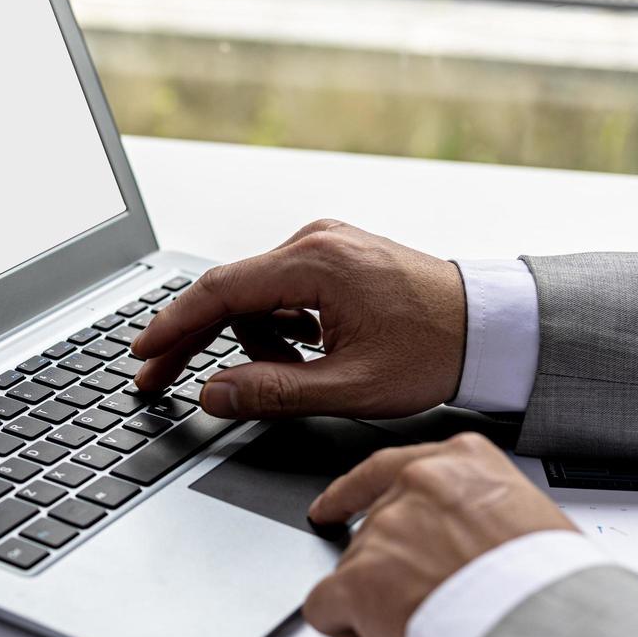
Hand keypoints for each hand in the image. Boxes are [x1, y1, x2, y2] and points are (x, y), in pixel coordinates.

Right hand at [131, 220, 466, 418]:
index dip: (172, 326)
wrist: (495, 326)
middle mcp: (315, 241)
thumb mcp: (351, 386)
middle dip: (194, 339)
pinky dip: (281, 329)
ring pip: (257, 297)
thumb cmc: (437, 351)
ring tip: (301, 378)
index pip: (219, 291)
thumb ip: (274, 392)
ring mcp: (324, 245)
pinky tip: (308, 356)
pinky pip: (283, 293)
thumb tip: (213, 394)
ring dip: (259, 343)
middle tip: (158, 378)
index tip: (141, 351)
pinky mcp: (334, 256)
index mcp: (316, 264)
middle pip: (229, 292)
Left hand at [303, 432, 575, 636]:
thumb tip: (463, 539)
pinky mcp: (359, 582)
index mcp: (462, 462)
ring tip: (428, 624)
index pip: (386, 469)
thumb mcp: (532, 518)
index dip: (351, 495)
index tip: (330, 509)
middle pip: (372, 529)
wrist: (553, 633)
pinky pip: (324, 605)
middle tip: (427, 601)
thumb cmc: (556, 588)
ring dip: (376, 600)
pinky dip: (344, 626)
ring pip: (352, 568)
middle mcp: (415, 488)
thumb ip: (480, 513)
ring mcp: (384, 532)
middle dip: (389, 568)